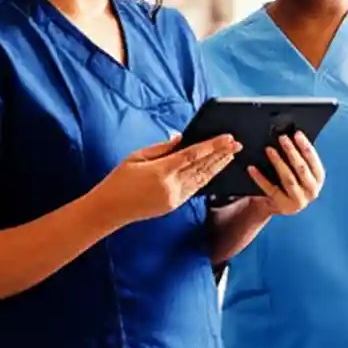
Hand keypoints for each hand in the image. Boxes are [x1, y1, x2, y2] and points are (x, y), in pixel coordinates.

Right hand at [95, 134, 240, 224]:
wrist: (110, 209)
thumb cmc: (120, 179)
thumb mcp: (137, 156)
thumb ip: (162, 147)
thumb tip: (181, 138)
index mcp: (161, 171)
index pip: (193, 155)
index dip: (213, 146)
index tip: (227, 138)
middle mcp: (171, 186)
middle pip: (203, 167)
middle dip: (221, 154)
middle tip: (237, 144)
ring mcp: (174, 197)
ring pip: (202, 179)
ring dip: (218, 166)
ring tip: (231, 155)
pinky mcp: (174, 204)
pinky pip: (195, 188)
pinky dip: (207, 178)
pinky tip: (215, 170)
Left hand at [246, 131, 324, 215]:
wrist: (281, 206)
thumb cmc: (292, 182)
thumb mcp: (301, 172)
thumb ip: (300, 158)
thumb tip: (290, 136)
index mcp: (318, 179)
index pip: (313, 161)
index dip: (305, 147)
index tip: (297, 134)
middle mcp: (312, 191)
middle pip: (301, 169)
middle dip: (291, 152)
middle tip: (282, 138)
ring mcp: (298, 200)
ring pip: (288, 179)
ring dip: (278, 163)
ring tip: (269, 149)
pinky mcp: (282, 205)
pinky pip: (270, 189)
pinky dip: (260, 178)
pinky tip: (252, 168)